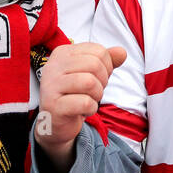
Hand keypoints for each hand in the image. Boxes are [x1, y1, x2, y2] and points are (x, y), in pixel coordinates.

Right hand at [35, 43, 126, 172]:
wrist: (55, 122)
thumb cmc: (74, 95)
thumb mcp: (91, 74)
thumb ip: (106, 61)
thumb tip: (122, 52)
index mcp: (63, 53)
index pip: (98, 51)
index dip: (107, 66)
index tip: (97, 78)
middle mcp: (54, 66)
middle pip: (95, 64)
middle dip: (103, 81)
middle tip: (94, 91)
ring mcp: (51, 85)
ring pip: (90, 82)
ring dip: (97, 95)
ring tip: (88, 99)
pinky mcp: (53, 105)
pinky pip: (85, 102)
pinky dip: (90, 109)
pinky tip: (82, 111)